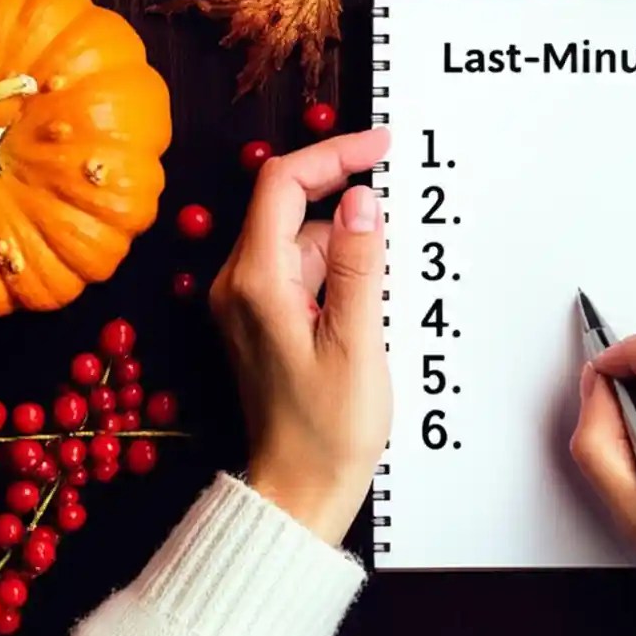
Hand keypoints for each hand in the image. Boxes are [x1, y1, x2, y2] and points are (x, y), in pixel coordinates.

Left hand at [209, 128, 391, 545]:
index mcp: (255, 282)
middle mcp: (238, 284)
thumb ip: (359, 265)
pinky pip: (297, 270)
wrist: (298, 489)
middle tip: (396, 205)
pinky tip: (365, 299)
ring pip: (296, 239)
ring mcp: (245, 302)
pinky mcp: (260, 320)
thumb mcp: (358, 343)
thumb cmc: (327, 430)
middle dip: (342, 198)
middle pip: (287, 206)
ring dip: (343, 242)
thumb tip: (362, 198)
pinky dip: (333, 269)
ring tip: (384, 286)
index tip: (380, 146)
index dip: (333, 153)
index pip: (283, 182)